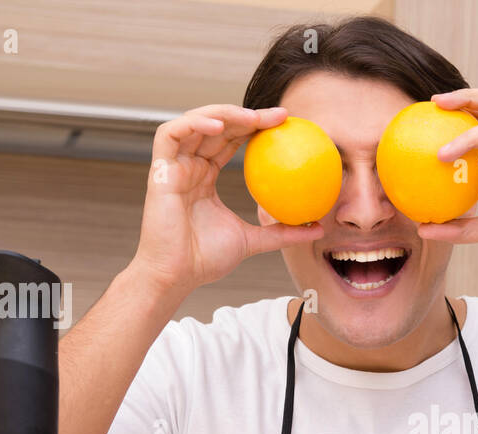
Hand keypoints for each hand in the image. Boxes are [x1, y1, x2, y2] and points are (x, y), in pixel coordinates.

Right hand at [130, 105, 322, 294]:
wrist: (176, 275)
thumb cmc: (205, 260)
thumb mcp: (253, 241)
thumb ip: (282, 233)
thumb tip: (318, 228)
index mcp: (205, 176)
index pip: (231, 141)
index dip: (256, 127)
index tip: (286, 124)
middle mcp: (189, 166)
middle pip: (217, 126)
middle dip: (248, 114)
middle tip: (280, 115)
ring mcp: (173, 166)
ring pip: (195, 123)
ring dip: (224, 113)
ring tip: (253, 117)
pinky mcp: (159, 170)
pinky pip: (171, 134)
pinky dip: (194, 124)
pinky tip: (220, 125)